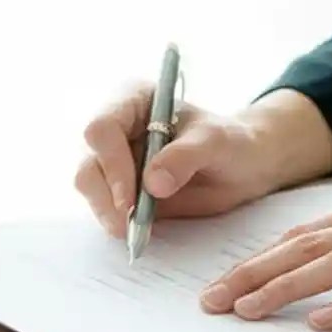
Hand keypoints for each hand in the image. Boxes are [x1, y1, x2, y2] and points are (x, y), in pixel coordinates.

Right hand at [74, 82, 280, 236]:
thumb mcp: (216, 142)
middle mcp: (116, 127)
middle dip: (106, 196)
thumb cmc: (230, 142)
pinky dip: (116, 221)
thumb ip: (185, 157)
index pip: (103, 127)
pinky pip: (103, 205)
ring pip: (89, 186)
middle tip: (130, 224)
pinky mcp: (118, 188)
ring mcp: (114, 159)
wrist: (241, 167)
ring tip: (135, 231)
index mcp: (134, 100)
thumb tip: (152, 184)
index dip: (112, 163)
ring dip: (107, 212)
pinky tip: (137, 232)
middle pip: (90, 162)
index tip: (131, 198)